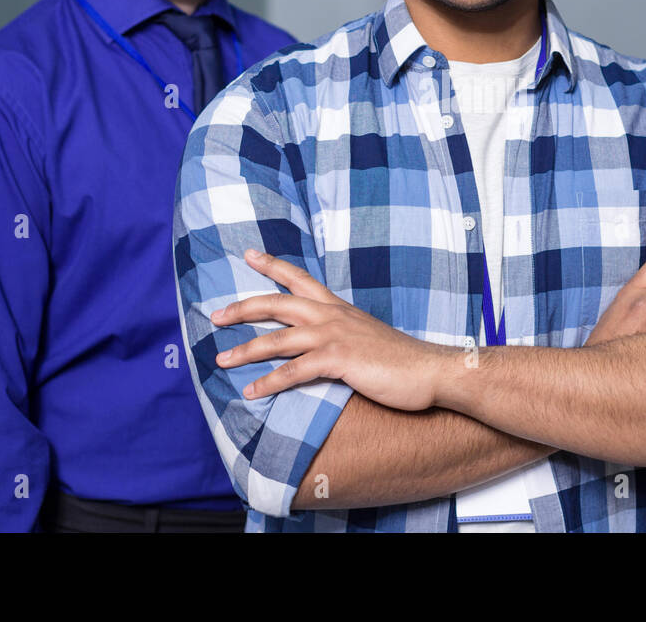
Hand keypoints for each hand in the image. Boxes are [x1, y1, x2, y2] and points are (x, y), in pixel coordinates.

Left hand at [209, 250, 444, 410]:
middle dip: (242, 307)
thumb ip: (342, 334)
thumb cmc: (400, 359)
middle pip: (276, 303)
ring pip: (277, 338)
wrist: (431, 370)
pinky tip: (252, 393)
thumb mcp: (366, 336)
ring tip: (221, 360)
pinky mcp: (338, 360)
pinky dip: (269, 382)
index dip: (272, 265)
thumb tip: (322, 345)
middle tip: (214, 315)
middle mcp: (332, 315)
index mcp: (338, 308)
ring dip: (245, 349)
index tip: (249, 254)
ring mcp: (334, 336)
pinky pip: (294, 371)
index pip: (299, 279)